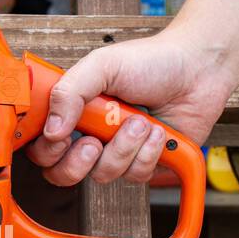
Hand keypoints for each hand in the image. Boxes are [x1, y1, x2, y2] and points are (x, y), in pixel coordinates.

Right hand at [25, 30, 230, 185]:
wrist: (198, 70)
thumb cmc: (149, 61)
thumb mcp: (100, 66)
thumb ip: (69, 93)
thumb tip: (51, 131)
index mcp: (72, 112)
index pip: (41, 146)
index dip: (47, 151)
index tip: (62, 138)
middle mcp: (90, 135)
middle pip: (63, 174)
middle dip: (80, 162)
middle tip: (95, 142)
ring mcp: (117, 151)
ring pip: (104, 174)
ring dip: (124, 147)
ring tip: (140, 121)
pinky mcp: (146, 163)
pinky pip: (136, 175)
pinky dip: (149, 153)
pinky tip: (158, 132)